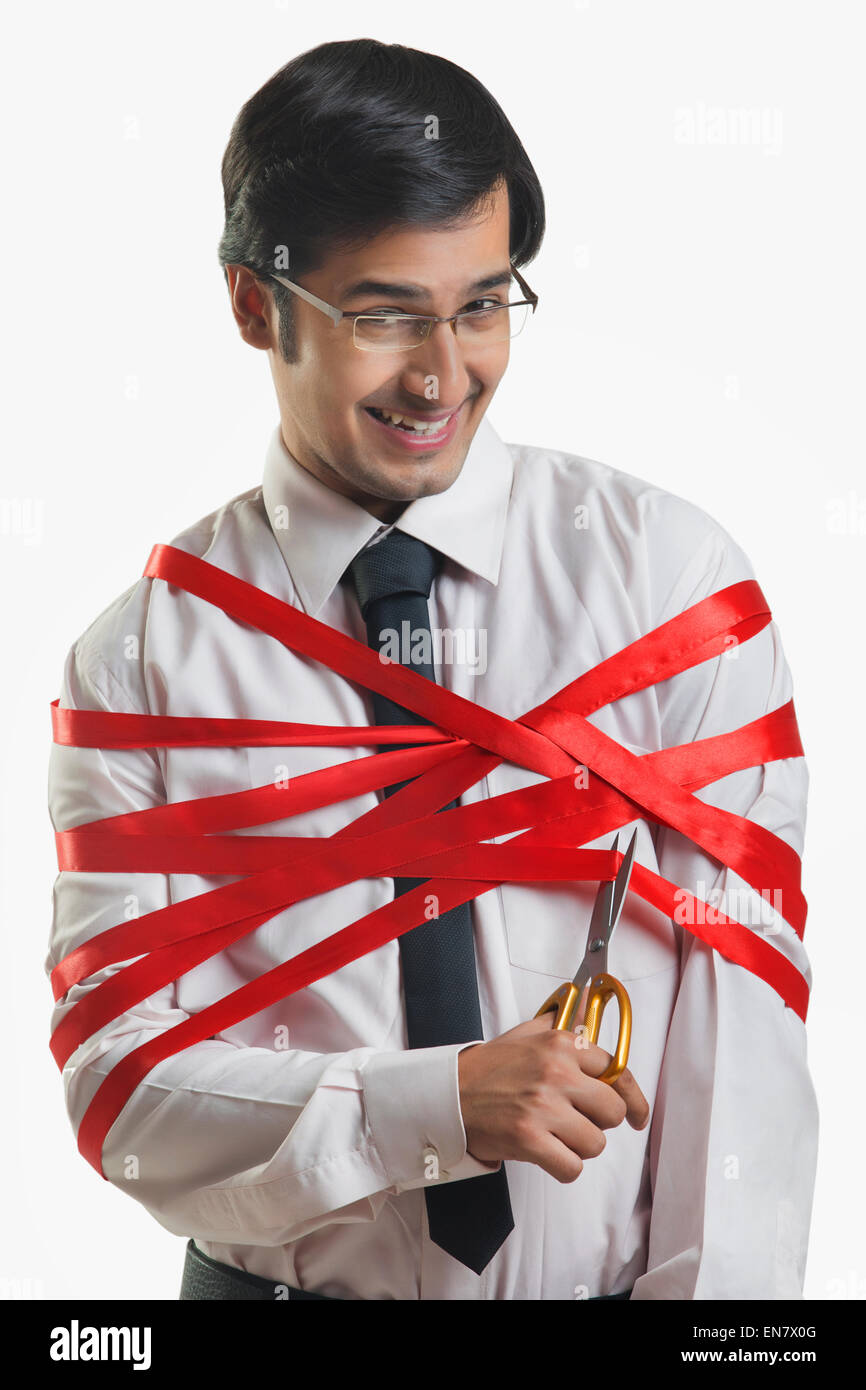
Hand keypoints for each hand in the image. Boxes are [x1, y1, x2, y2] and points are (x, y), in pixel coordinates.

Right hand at [457, 1013, 649, 1182]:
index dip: (632, 1098)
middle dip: (599, 1123)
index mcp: (560, 1045)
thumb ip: (562, 1020)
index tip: (637, 1115)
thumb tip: (588, 998)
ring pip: (595, 1143)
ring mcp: (543, 1107)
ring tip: (553, 1135)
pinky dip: (564, 1168)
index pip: (617, 1072)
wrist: (447, 1095)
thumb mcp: (526, 1035)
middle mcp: (556, 1073)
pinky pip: (573, 1168)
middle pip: (614, 1111)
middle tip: (577, 1122)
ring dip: (578, 1147)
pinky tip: (547, 1155)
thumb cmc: (488, 1069)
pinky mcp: (529, 1139)